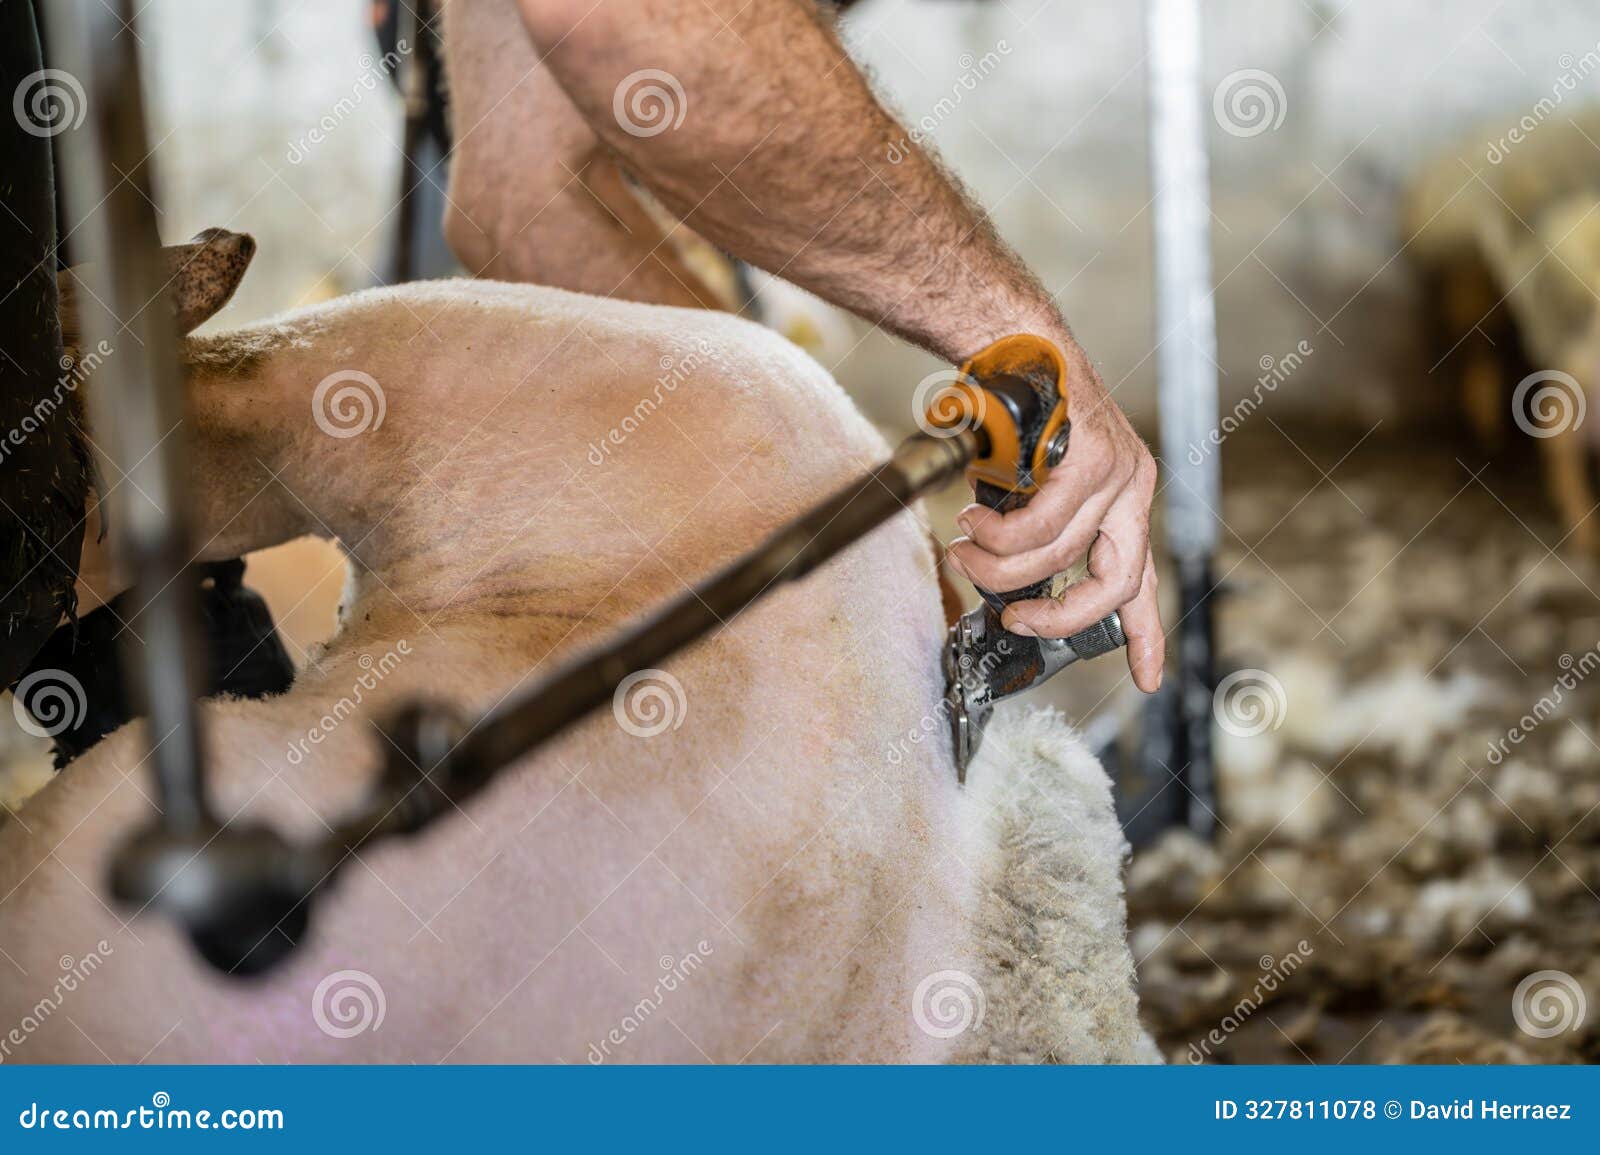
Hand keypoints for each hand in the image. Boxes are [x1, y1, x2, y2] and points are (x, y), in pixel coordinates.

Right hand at [944, 347, 1164, 692]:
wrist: (1008, 342)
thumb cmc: (1011, 409)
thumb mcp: (1031, 486)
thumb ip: (1039, 532)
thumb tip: (1012, 583)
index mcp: (1124, 499)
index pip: (1141, 580)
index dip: (1145, 636)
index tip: (1146, 678)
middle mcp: (1132, 487)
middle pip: (1111, 585)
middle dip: (1055, 615)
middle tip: (1011, 614)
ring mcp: (1119, 471)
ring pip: (1059, 555)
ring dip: (999, 565)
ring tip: (965, 547)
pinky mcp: (1094, 457)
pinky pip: (1044, 525)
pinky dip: (1001, 535)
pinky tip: (974, 522)